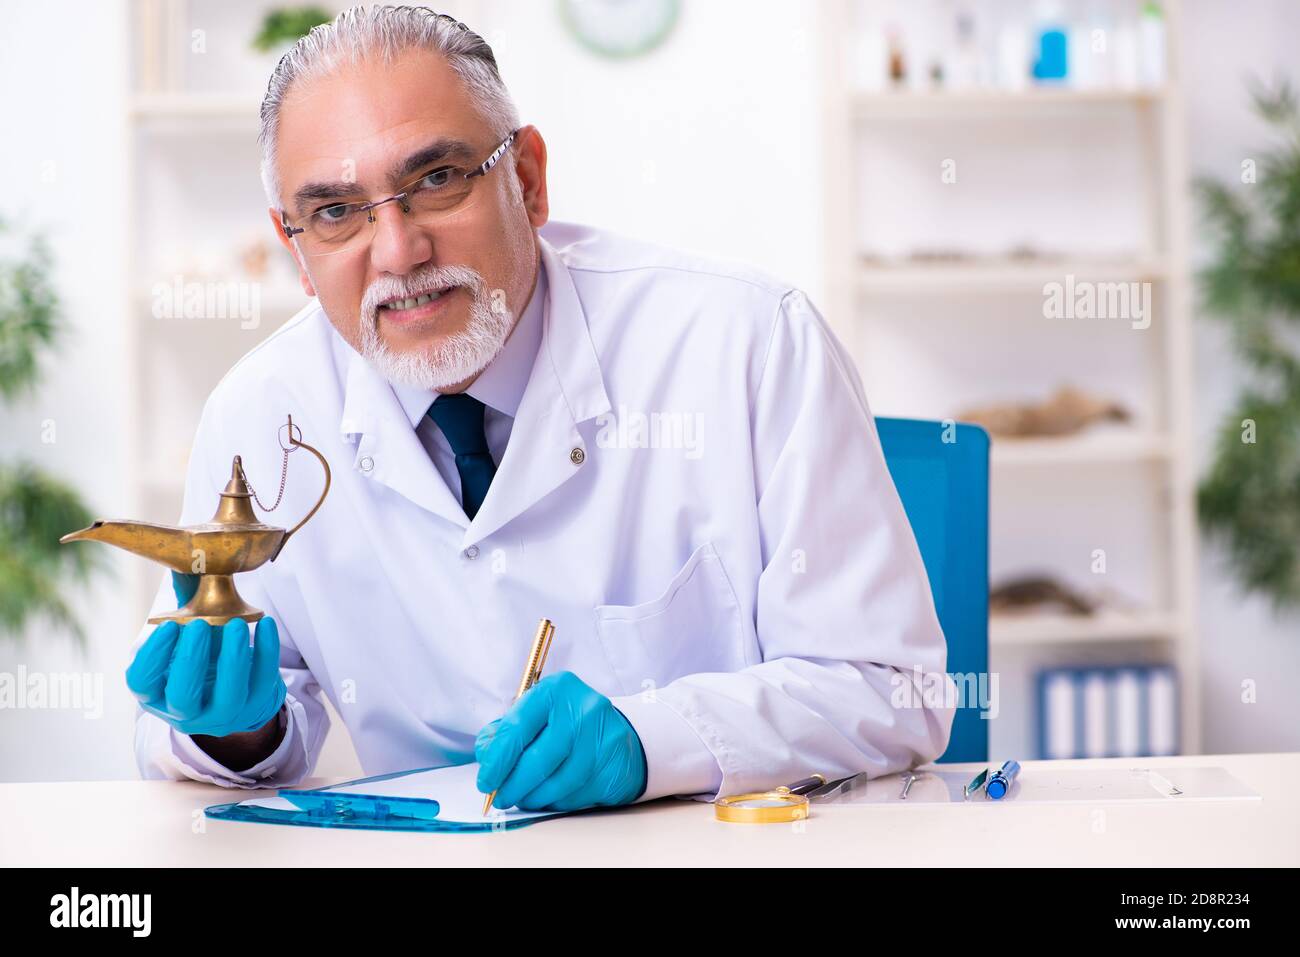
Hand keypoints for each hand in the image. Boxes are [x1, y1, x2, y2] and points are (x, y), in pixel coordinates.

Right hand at [125, 572, 285, 736]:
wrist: (234, 693)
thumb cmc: (199, 659)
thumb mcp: (181, 642)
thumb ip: (181, 608)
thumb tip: (185, 558)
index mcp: (156, 693)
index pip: (142, 682)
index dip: (153, 656)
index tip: (168, 624)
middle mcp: (184, 711)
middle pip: (183, 696)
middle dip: (191, 659)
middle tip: (199, 624)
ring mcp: (221, 714)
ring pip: (226, 698)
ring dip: (232, 659)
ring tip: (237, 624)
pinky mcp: (254, 706)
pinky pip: (262, 684)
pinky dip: (266, 653)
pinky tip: (266, 624)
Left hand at [475, 671, 646, 811]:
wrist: (616, 732)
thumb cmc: (565, 724)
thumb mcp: (534, 716)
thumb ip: (504, 733)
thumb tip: (487, 759)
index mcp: (556, 689)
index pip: (517, 728)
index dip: (497, 760)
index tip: (486, 782)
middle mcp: (583, 708)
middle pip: (538, 759)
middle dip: (513, 785)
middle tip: (501, 798)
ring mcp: (603, 736)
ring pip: (558, 782)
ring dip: (534, 797)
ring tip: (524, 799)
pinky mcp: (614, 764)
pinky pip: (577, 795)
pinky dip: (557, 801)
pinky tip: (551, 796)